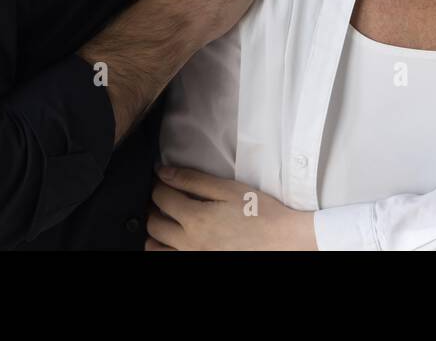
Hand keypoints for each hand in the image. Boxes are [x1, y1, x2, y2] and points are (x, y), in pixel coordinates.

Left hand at [145, 165, 316, 250]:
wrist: (281, 240)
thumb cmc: (259, 212)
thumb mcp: (227, 189)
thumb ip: (193, 180)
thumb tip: (164, 172)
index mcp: (195, 219)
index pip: (162, 197)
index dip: (159, 184)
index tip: (162, 178)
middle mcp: (188, 242)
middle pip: (154, 223)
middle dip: (153, 206)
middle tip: (163, 197)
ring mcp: (192, 256)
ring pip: (155, 247)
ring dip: (155, 232)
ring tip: (166, 220)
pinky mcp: (198, 263)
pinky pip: (168, 258)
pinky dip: (164, 248)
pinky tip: (174, 239)